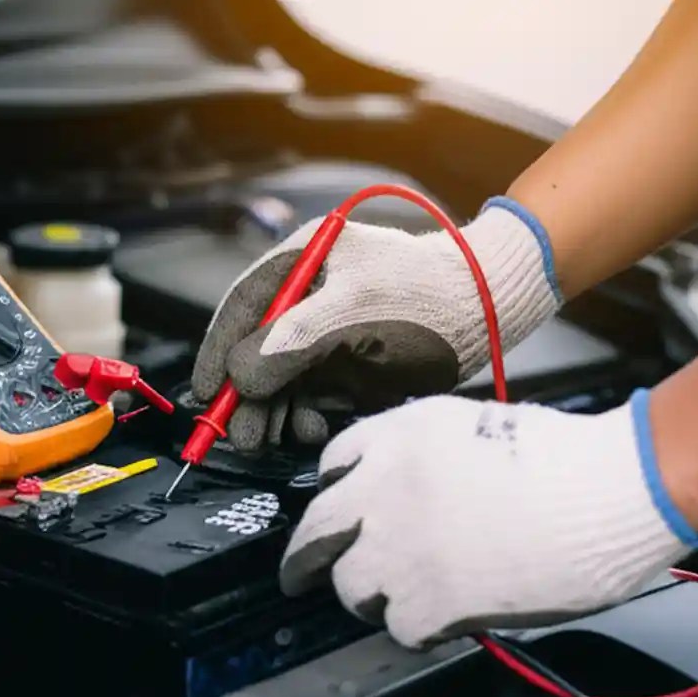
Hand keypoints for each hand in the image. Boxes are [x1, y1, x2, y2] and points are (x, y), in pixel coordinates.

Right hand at [191, 198, 559, 451]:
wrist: (495, 309)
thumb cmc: (428, 296)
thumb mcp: (352, 315)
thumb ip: (289, 343)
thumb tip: (238, 377)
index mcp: (304, 259)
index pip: (242, 305)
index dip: (217, 350)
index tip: (202, 393)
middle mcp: (310, 293)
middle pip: (258, 347)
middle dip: (247, 394)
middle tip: (242, 437)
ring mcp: (331, 327)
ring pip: (284, 376)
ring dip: (277, 409)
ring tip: (279, 436)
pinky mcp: (352, 358)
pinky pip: (315, 391)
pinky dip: (307, 412)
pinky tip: (312, 427)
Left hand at [278, 393, 697, 648]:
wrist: (612, 489)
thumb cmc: (561, 457)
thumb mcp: (467, 423)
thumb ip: (413, 449)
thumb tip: (387, 482)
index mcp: (396, 436)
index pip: (329, 466)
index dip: (331, 496)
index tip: (330, 516)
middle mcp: (384, 487)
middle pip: (315, 532)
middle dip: (303, 559)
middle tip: (297, 577)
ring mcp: (402, 545)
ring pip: (351, 586)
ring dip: (370, 594)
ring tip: (401, 595)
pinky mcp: (431, 597)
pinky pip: (397, 626)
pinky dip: (416, 626)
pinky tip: (443, 616)